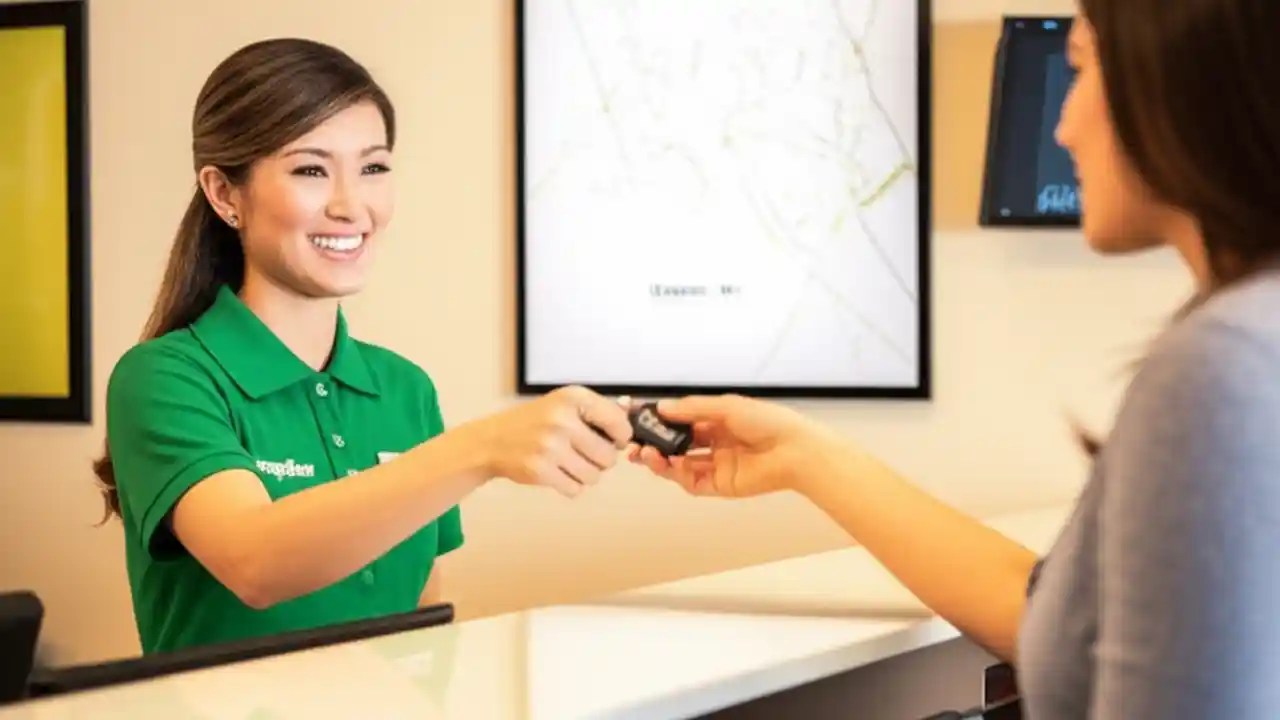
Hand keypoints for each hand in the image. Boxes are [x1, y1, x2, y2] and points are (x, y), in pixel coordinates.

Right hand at [476, 386, 632, 497]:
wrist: (492, 440)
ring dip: (586, 474)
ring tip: (568, 462)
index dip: (621, 436)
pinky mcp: (540, 470)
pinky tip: (557, 472)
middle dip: (602, 460)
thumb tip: (633, 418)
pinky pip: (576, 489)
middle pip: (609, 456)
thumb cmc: (535, 422)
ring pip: (595, 476)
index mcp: (573, 398)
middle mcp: (562, 420)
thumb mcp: (564, 404)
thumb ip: (599, 411)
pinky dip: (570, 485)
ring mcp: (550, 446)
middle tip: (584, 453)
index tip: (612, 439)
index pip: (620, 424)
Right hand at [627, 394, 839, 497]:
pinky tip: (668, 464)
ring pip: (680, 465)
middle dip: (654, 444)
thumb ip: (692, 409)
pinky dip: (677, 474)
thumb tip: (662, 407)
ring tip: (644, 453)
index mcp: (718, 421)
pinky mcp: (721, 485)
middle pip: (677, 445)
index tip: (638, 418)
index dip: (660, 421)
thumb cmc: (768, 422)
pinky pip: (692, 482)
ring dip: (660, 460)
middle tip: (634, 442)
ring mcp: (717, 465)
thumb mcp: (726, 406)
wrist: (794, 451)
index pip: (682, 421)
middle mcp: (716, 443)